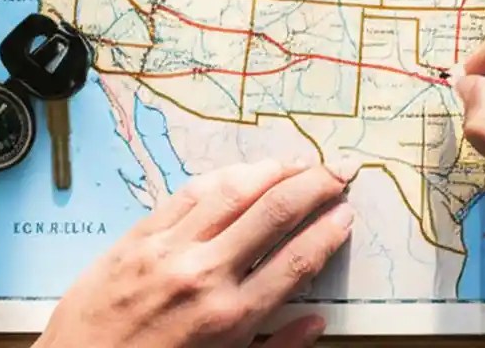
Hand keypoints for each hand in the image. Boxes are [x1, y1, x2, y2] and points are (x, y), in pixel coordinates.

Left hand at [35, 160, 356, 347]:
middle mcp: (204, 276)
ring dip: (275, 169)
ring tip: (301, 162)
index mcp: (230, 318)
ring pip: (234, 190)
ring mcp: (168, 251)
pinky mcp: (137, 238)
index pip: (298, 258)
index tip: (346, 213)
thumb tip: (316, 322)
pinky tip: (245, 172)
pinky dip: (224, 177)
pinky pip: (188, 193)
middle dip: (317, 184)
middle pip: (276, 212)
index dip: (330, 230)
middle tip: (341, 170)